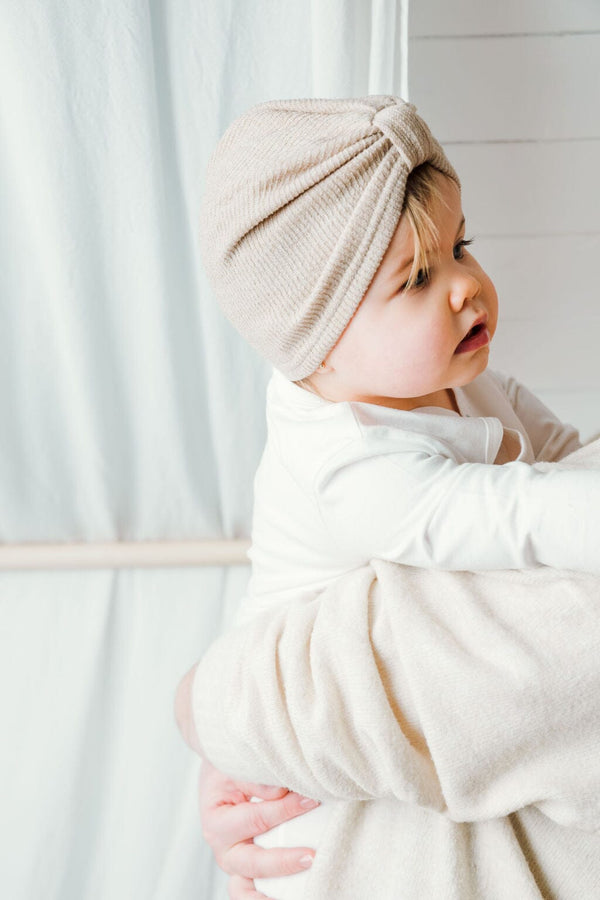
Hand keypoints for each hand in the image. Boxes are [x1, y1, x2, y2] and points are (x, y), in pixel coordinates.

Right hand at [198, 759, 317, 898]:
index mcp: (217, 822)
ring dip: (273, 893)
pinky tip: (292, 894)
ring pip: (248, 891)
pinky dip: (268, 898)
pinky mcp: (246, 873)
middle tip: (311, 856)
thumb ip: (256, 780)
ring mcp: (235, 865)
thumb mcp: (236, 766)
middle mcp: (224, 849)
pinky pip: (253, 894)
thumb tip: (281, 792)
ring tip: (301, 888)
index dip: (285, 810)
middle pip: (253, 863)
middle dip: (283, 862)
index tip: (312, 800)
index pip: (256, 819)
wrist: (220, 776)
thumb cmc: (229, 770)